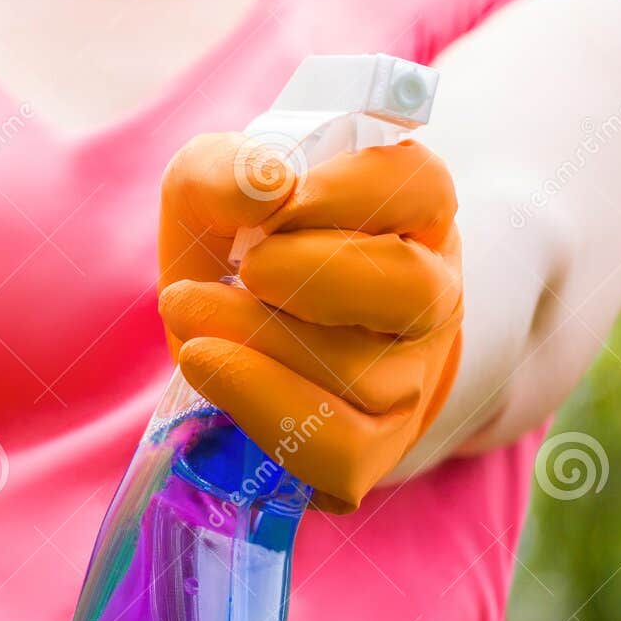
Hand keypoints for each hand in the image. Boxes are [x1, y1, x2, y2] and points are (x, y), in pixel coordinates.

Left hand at [157, 132, 462, 511]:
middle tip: (244, 267)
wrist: (232, 343)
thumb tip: (264, 184)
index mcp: (413, 215)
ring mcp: (409, 380)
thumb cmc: (238, 249)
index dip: (346, 192)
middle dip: (313, 275)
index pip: (418, 187)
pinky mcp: (371, 449)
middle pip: (408, 288)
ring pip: (364, 371)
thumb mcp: (214, 192)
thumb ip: (222, 170)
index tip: (277, 201)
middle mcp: (430, 297)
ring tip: (190, 311)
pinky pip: (337, 449)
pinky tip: (207, 366)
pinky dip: (262, 405)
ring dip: (260, 339)